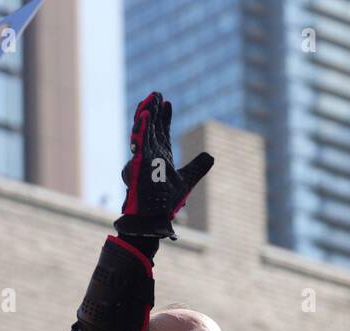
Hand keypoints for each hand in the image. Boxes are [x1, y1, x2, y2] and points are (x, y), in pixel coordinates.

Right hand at [116, 92, 212, 239]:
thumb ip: (197, 167)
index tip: (167, 102)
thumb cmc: (165, 203)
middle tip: (157, 93)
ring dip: (147, 114)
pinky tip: (144, 115)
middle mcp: (151, 155)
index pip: (161, 132)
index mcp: (161, 157)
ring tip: (151, 98)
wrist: (155, 219)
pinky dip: (141, 130)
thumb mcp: (187, 180)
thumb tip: (210, 155)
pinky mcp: (139, 165)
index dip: (164, 117)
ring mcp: (144, 160)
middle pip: (151, 127)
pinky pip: (139, 145)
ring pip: (143, 132)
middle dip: (153, 110)